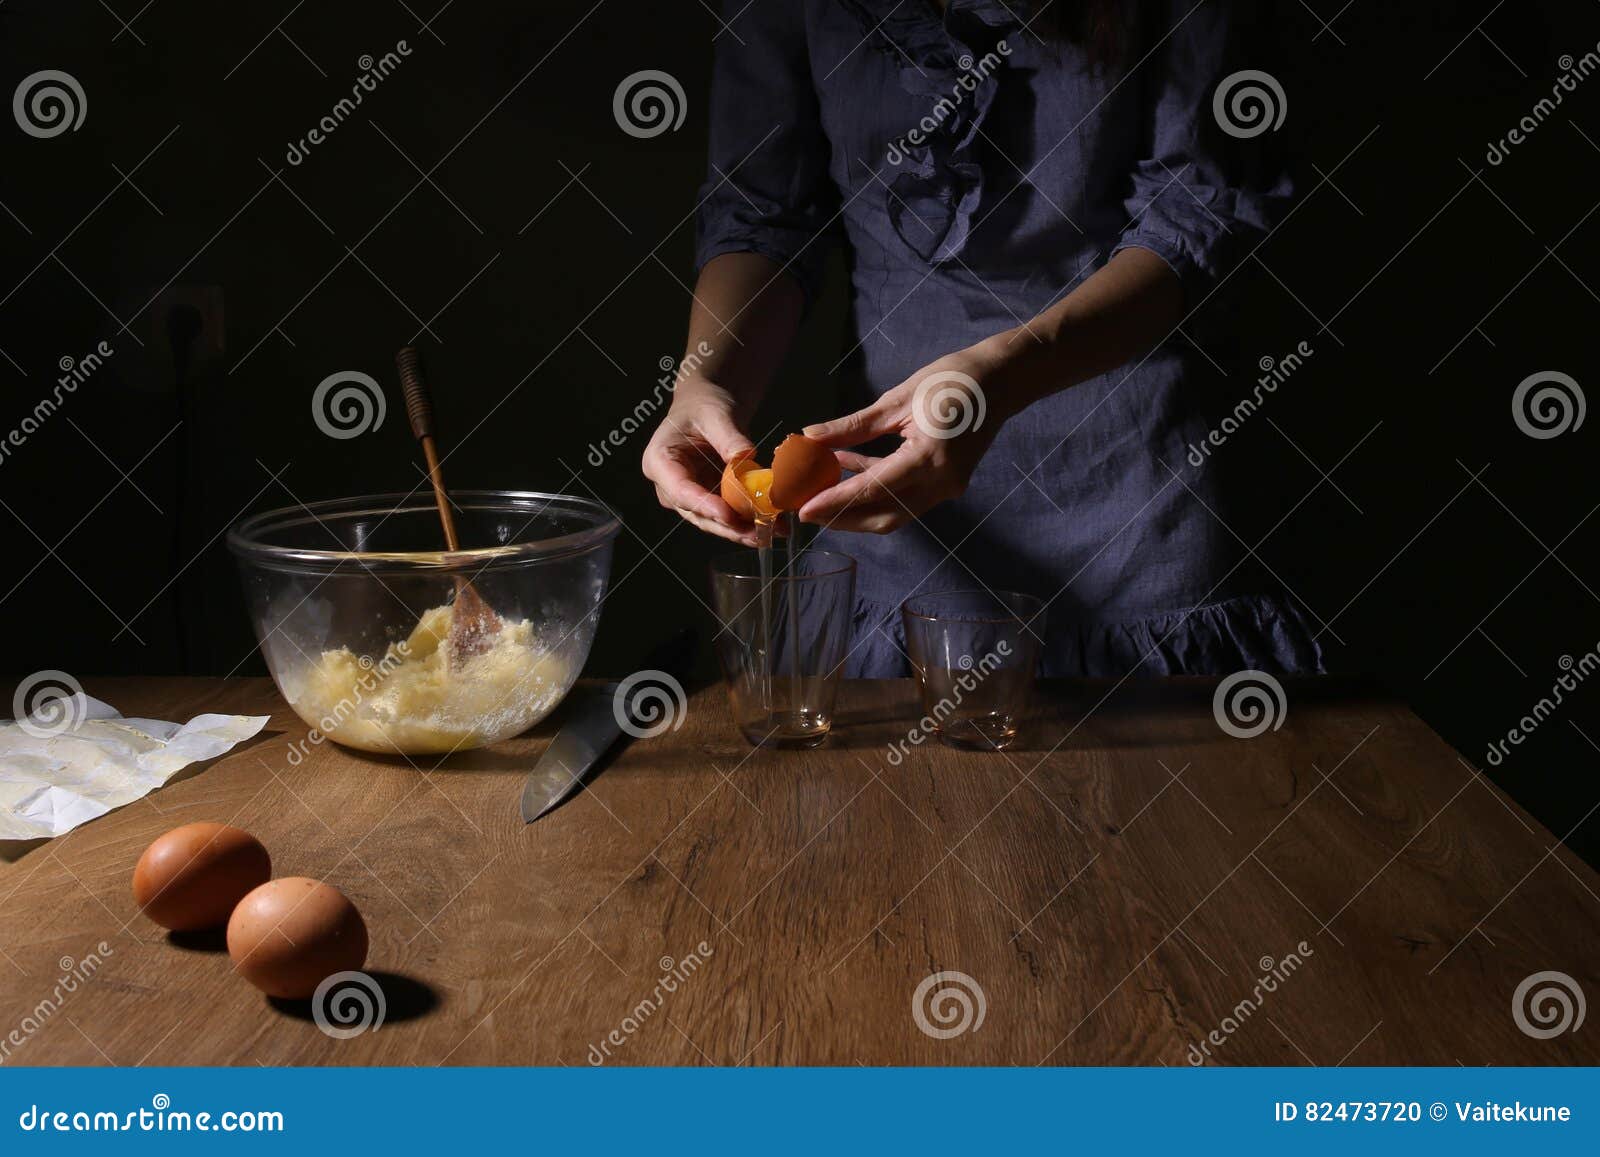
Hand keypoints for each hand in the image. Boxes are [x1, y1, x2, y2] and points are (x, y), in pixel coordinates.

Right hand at [641, 384, 763, 546]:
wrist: (708, 407)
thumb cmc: (704, 405)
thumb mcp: (716, 413)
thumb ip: (729, 436)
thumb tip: (746, 456)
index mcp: (660, 461)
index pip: (681, 490)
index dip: (705, 506)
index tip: (729, 516)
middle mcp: (669, 486)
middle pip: (698, 514)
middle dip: (729, 527)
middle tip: (759, 533)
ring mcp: (689, 497)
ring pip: (714, 522)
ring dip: (743, 530)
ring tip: (773, 531)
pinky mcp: (709, 501)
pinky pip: (728, 516)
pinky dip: (750, 522)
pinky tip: (775, 525)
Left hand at [798, 345, 1007, 533]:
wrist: (1001, 381)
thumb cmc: (953, 380)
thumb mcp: (897, 400)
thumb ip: (852, 426)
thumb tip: (810, 437)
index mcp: (928, 458)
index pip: (872, 490)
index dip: (835, 502)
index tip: (803, 509)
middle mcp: (941, 482)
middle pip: (884, 517)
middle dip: (842, 518)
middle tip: (806, 509)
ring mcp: (947, 488)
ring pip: (894, 513)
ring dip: (857, 507)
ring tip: (821, 489)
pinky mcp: (946, 484)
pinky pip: (905, 498)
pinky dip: (876, 491)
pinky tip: (848, 469)